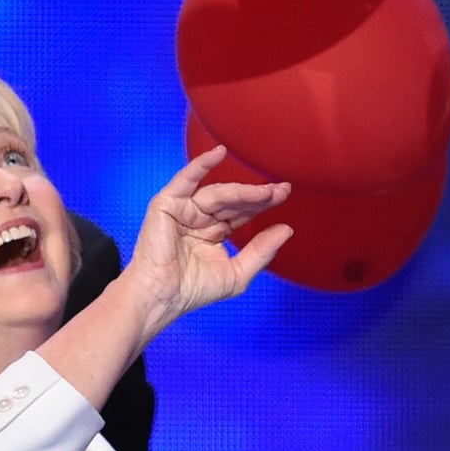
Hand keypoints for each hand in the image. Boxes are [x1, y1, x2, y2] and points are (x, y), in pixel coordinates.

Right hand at [123, 147, 292, 341]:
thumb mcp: (237, 273)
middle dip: (256, 195)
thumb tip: (286, 230)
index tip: (283, 194)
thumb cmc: (192, 290)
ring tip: (264, 192)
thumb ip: (261, 251)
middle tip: (279, 191)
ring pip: (217, 193)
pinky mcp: (167, 205)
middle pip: (232, 200)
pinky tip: (219, 153)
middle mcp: (199, 218)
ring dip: (242, 191)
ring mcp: (183, 210)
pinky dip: (201, 165)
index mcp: (213, 232)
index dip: (262, 203)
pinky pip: (186, 180)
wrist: (163, 297)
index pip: (241, 212)